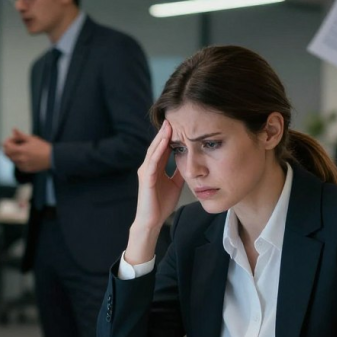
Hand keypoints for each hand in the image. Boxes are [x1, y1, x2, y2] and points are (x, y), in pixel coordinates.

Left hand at [1, 129, 50, 172]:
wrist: (52, 158)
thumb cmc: (43, 147)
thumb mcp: (31, 139)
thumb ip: (20, 135)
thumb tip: (13, 130)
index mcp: (20, 150)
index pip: (6, 146)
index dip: (9, 140)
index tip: (15, 139)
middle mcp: (19, 159)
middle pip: (6, 153)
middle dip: (10, 147)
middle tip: (17, 144)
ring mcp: (21, 165)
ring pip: (11, 159)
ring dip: (14, 154)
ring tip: (23, 150)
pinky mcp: (25, 170)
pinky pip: (17, 165)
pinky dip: (18, 160)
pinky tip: (26, 156)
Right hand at [124, 120, 184, 263]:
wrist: (152, 221)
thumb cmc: (161, 204)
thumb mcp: (175, 183)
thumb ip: (180, 171)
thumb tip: (191, 161)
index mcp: (155, 167)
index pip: (163, 147)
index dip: (170, 134)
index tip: (180, 121)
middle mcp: (148, 166)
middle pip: (157, 144)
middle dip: (165, 131)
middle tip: (174, 115)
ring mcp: (146, 171)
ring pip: (154, 149)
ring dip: (162, 136)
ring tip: (170, 124)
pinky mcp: (146, 178)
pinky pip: (153, 161)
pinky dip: (159, 149)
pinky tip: (165, 140)